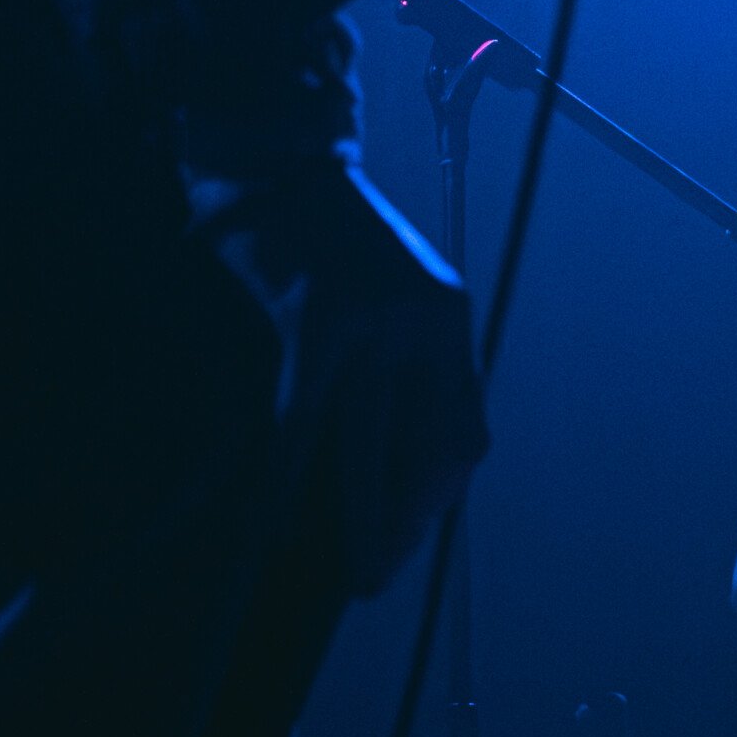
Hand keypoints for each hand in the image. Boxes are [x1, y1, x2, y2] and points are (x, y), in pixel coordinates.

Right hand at [207, 158, 489, 596]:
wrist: (278, 159)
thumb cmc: (324, 235)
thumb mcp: (392, 292)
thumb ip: (401, 362)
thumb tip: (388, 468)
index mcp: (446, 316)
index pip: (462, 431)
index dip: (437, 498)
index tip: (409, 539)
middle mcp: (424, 321)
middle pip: (429, 450)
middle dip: (407, 524)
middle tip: (377, 576)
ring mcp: (372, 324)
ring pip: (372, 448)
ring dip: (367, 520)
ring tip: (354, 571)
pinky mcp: (314, 326)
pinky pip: (303, 427)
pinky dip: (288, 484)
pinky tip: (274, 528)